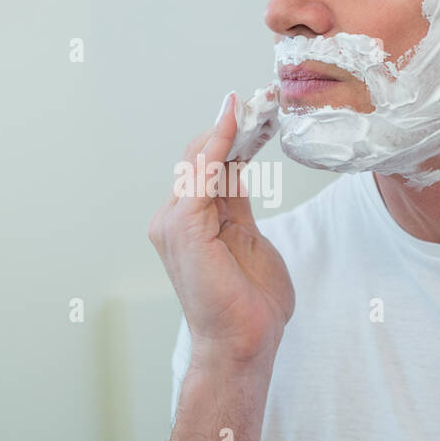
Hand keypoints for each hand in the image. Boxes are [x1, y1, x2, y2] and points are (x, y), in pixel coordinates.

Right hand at [149, 93, 295, 374]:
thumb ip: (237, 205)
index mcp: (189, 222)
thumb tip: (239, 170)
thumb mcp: (248, 239)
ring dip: (229, 127)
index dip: (232, 136)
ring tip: (260, 102)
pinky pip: (201, 173)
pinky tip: (235, 122)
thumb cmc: (249, 304)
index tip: (260, 111)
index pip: (207, 166)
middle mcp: (173, 217)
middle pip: (200, 156)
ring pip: (199, 159)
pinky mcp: (183, 225)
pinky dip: (217, 143)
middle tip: (266, 97)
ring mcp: (173, 221)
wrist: (243, 343)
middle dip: (233, 125)